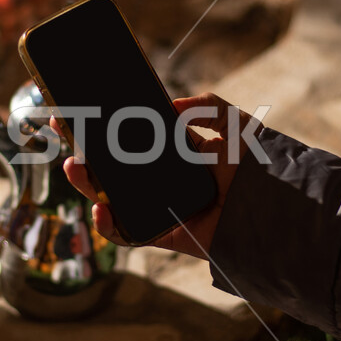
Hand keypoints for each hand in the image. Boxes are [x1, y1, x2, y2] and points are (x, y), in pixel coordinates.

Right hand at [54, 93, 246, 259]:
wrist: (277, 209)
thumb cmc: (261, 167)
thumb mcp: (236, 124)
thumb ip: (206, 106)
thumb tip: (169, 106)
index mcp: (177, 153)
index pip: (131, 137)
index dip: (104, 125)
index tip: (79, 109)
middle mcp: (165, 180)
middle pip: (113, 167)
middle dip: (84, 151)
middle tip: (63, 130)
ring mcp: (161, 207)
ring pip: (112, 198)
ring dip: (86, 186)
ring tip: (72, 168)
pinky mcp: (164, 234)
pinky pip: (129, 234)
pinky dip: (110, 226)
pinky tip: (99, 210)